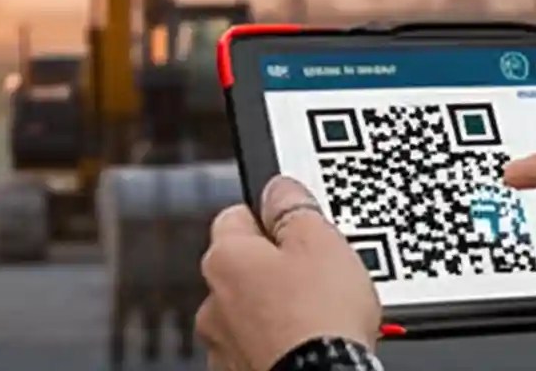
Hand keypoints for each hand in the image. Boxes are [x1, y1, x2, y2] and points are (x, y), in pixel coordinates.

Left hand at [197, 176, 379, 370]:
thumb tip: (279, 188)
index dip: (274, 217)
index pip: (237, 216)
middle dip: (279, 269)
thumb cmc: (319, 322)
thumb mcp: (320, 241)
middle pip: (247, 268)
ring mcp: (225, 345)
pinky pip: (262, 347)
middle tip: (320, 273)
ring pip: (253, 312)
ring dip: (280, 311)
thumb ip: (293, 207)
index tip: (300, 224)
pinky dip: (281, 344)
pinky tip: (310, 345)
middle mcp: (213, 303)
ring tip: (322, 316)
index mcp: (225, 259)